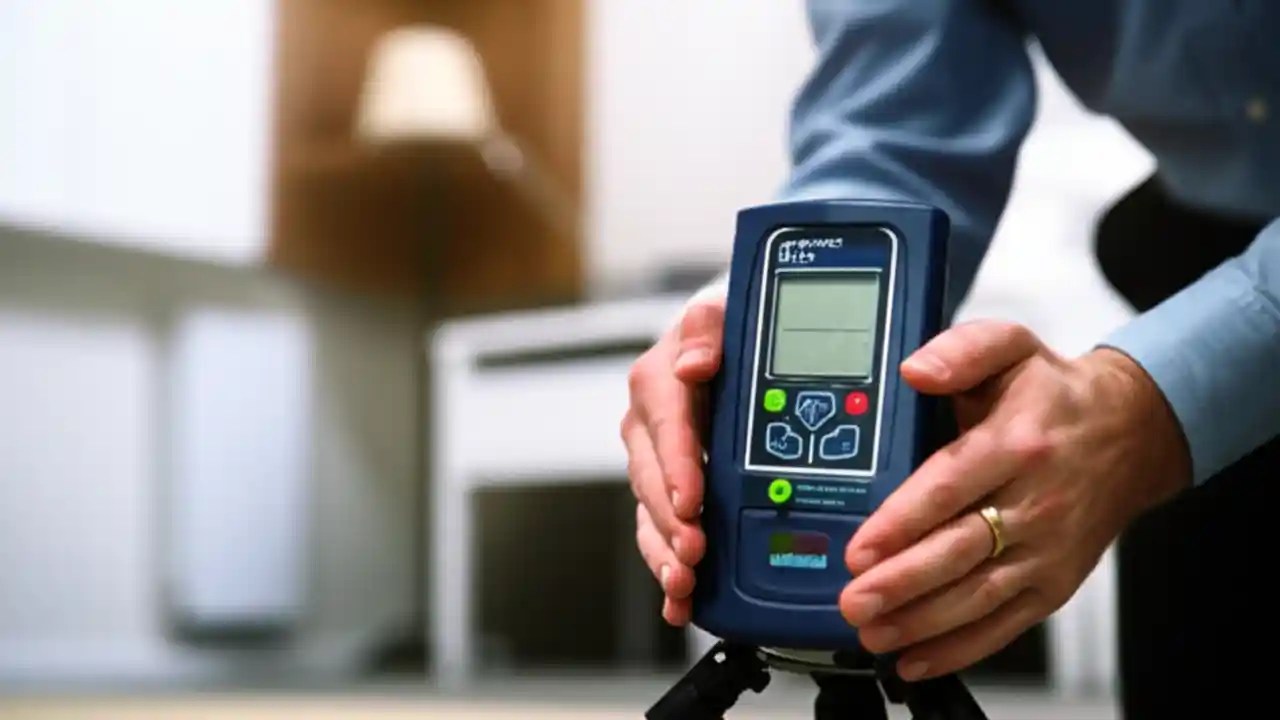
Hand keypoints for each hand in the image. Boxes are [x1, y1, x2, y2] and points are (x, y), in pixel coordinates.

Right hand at [621, 292, 724, 624]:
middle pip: (653, 483)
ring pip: (652, 516)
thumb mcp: (718, 314)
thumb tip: (694, 361)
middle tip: (695, 553)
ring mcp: (654, 465)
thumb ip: (706, 329)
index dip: (678, 468)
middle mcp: (647, 429)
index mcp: (657, 385)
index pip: (666, 429)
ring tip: (683, 587)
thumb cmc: (720, 331)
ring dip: (666, 555)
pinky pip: (661, 532)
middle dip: (673, 523)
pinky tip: (681, 604)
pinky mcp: (667, 491)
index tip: (691, 500)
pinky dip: (668, 569)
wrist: (719, 344)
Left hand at [838, 320, 1191, 680]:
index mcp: (1016, 444)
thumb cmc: (1055, 395)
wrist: (1131, 432)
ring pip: (978, 595)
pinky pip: (1006, 622)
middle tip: (854, 600)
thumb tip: (916, 369)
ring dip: (922, 620)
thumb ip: (960, 350)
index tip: (860, 548)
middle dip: (902, 582)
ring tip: (873, 630)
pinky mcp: (1054, 582)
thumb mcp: (1009, 348)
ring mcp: (1046, 549)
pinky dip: (961, 647)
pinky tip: (916, 658)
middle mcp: (1034, 501)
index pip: (950, 487)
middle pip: (960, 550)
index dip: (902, 522)